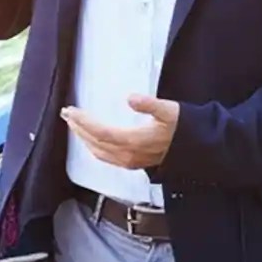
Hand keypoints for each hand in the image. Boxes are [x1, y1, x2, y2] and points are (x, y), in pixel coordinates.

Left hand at [61, 94, 180, 169]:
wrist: (195, 150)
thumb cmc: (182, 127)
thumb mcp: (169, 111)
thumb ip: (150, 104)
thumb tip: (131, 97)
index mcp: (134, 141)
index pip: (100, 132)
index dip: (84, 122)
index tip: (71, 110)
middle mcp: (128, 155)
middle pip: (95, 142)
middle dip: (78, 128)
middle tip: (66, 113)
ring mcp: (129, 162)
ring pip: (98, 152)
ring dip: (83, 137)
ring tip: (73, 124)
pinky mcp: (132, 164)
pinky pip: (105, 157)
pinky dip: (92, 146)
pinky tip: (90, 139)